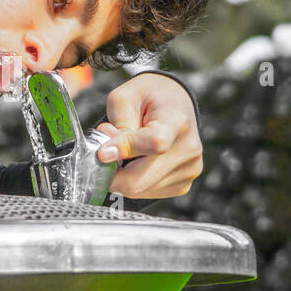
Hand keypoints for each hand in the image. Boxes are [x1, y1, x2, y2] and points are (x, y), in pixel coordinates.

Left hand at [94, 73, 202, 198]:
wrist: (174, 103)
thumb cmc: (148, 98)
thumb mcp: (125, 97)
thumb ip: (117, 124)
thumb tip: (108, 154)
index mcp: (176, 120)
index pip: (154, 143)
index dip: (125, 151)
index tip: (102, 152)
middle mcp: (188, 148)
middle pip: (141, 178)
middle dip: (113, 170)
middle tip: (105, 150)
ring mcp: (189, 169)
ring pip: (139, 189)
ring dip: (122, 175)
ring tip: (125, 152)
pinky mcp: (183, 184)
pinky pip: (146, 193)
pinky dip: (133, 181)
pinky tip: (137, 162)